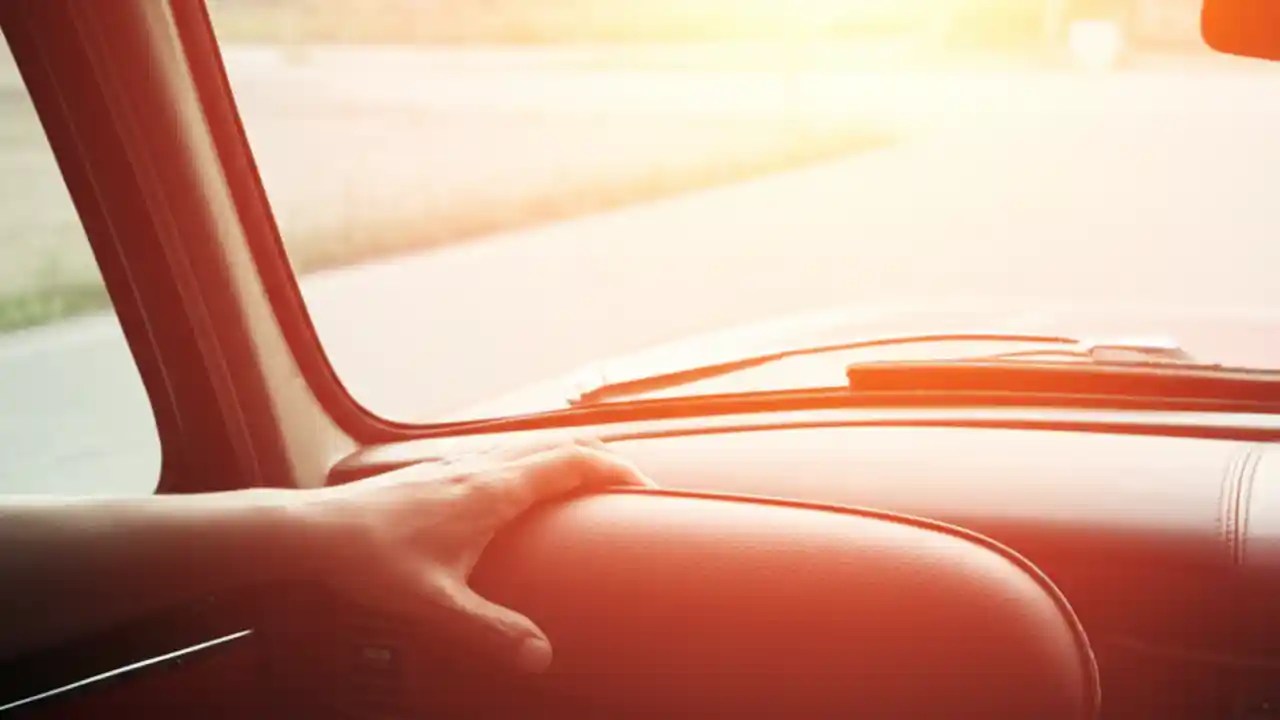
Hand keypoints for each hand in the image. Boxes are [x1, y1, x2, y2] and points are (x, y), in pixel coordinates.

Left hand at [292, 440, 653, 672]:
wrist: (312, 530)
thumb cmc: (369, 559)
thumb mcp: (434, 602)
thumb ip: (490, 629)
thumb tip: (539, 655)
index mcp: (490, 490)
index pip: (569, 462)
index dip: (614, 468)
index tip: (646, 484)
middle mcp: (479, 466)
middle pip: (557, 444)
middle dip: (601, 458)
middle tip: (630, 483)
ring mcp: (457, 464)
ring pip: (528, 445)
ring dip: (566, 455)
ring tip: (588, 481)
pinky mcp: (438, 471)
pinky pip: (502, 453)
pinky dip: (533, 461)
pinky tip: (520, 487)